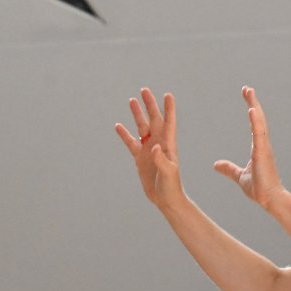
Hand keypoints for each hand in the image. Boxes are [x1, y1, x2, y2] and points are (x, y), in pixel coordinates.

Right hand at [115, 88, 185, 210]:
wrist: (166, 199)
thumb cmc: (172, 186)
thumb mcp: (168, 172)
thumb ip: (162, 159)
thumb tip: (155, 146)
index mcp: (168, 144)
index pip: (169, 122)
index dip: (169, 109)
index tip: (168, 95)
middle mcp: (159, 143)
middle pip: (153, 120)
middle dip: (149, 105)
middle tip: (144, 90)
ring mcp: (149, 149)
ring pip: (141, 127)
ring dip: (137, 115)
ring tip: (132, 100)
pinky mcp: (140, 158)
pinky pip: (131, 143)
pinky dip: (125, 134)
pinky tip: (118, 125)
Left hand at [213, 86, 285, 208]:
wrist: (270, 200)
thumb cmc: (260, 189)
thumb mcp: (239, 176)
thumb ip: (228, 169)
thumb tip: (215, 164)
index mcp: (258, 148)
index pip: (255, 124)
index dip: (251, 108)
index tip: (247, 95)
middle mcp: (263, 144)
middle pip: (258, 118)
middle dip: (253, 102)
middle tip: (247, 88)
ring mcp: (264, 148)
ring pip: (260, 122)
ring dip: (254, 106)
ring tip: (249, 92)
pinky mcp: (263, 154)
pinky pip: (259, 134)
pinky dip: (256, 121)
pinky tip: (252, 110)